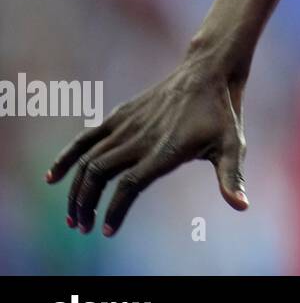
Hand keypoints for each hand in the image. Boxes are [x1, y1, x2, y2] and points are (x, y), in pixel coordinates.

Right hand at [45, 49, 249, 235]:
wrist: (207, 72)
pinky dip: (68, 157)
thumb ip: (232, 177)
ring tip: (73, 215)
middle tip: (83, 227)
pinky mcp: (120, 115)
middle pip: (100, 176)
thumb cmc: (222, 114)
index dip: (115, 210)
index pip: (129, 185)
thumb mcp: (233, 145)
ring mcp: (127, 125)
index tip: (107, 230)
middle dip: (86, 205)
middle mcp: (141, 138)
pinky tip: (54, 178)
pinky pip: (86, 138)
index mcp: (165, 150)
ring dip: (75, 189)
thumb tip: (242, 206)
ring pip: (89, 160)